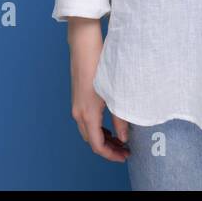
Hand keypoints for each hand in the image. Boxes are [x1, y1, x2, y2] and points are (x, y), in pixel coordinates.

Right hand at [68, 16, 130, 160]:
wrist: (84, 44)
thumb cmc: (100, 65)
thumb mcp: (114, 93)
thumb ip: (120, 117)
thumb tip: (124, 137)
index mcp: (87, 114)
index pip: (97, 145)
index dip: (110, 154)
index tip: (124, 156)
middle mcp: (78, 112)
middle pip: (91, 140)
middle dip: (108, 149)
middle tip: (125, 151)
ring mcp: (76, 105)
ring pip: (88, 131)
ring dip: (102, 138)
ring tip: (119, 140)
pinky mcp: (78, 98)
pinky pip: (86, 121)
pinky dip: (98, 128)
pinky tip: (109, 125)